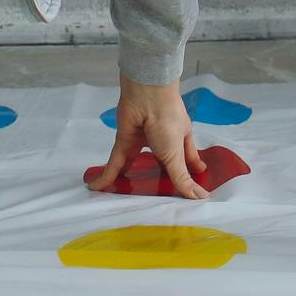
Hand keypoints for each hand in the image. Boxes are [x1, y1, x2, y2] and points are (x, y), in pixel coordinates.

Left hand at [89, 75, 205, 196]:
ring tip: (123, 195)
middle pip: (158, 164)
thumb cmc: (168, 120)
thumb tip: (200, 197)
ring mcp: (140, 143)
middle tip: (156, 195)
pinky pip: (113, 164)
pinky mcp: (123, 143)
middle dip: (157, 177)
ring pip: (134, 166)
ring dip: (128, 179)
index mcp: (179, 141)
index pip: (185, 160)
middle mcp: (160, 142)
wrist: (147, 97)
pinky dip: (104, 176)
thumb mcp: (176, 155)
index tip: (194, 185)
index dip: (190, 171)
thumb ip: (182, 178)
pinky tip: (95, 188)